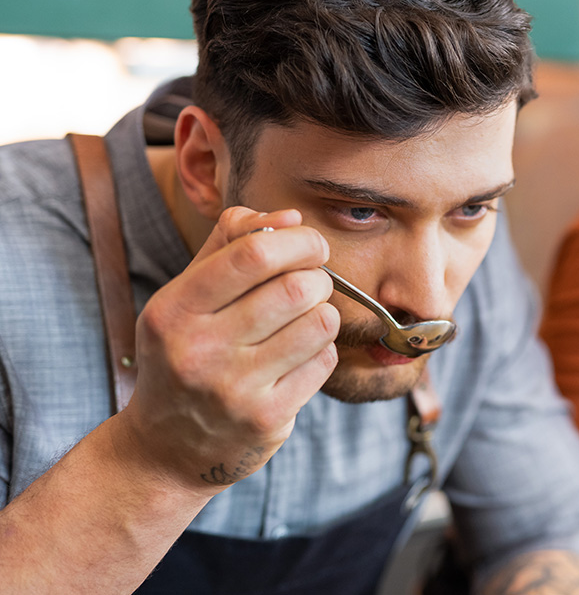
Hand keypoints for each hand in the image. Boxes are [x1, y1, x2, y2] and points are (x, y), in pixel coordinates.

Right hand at [115, 207, 338, 493]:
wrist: (165, 449)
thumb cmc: (185, 355)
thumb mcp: (185, 297)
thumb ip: (229, 245)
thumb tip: (289, 219)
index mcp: (175, 310)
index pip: (253, 254)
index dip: (299, 241)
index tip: (311, 245)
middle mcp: (200, 350)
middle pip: (297, 287)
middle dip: (318, 278)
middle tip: (312, 284)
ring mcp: (235, 389)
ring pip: (320, 323)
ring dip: (324, 314)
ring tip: (305, 320)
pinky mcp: (267, 418)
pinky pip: (324, 361)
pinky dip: (321, 351)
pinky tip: (297, 358)